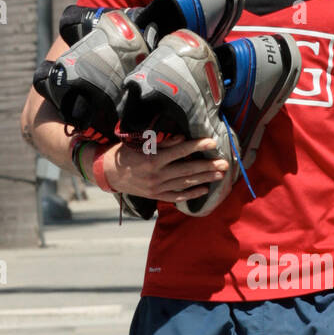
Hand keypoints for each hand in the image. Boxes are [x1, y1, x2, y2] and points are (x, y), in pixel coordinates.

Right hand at [100, 135, 229, 203]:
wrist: (109, 174)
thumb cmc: (125, 154)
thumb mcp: (140, 144)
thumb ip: (163, 143)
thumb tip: (182, 139)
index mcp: (153, 160)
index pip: (180, 151)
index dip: (197, 146)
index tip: (212, 142)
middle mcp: (157, 176)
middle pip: (187, 170)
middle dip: (207, 166)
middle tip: (224, 163)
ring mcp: (157, 188)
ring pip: (185, 184)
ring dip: (204, 179)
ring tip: (219, 174)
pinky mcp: (156, 196)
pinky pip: (177, 196)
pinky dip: (191, 194)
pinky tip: (204, 189)